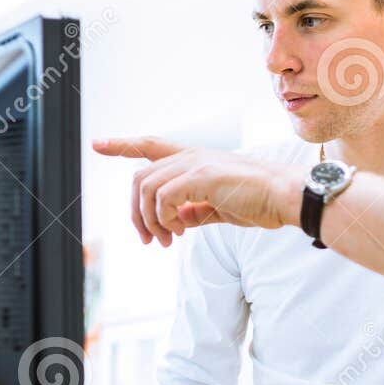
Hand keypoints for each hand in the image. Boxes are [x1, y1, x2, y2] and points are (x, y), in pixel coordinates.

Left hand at [94, 137, 304, 246]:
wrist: (285, 197)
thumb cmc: (259, 203)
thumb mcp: (219, 208)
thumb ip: (195, 211)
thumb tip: (175, 220)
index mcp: (195, 160)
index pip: (151, 145)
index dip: (122, 145)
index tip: (98, 144)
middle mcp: (191, 156)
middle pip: (140, 178)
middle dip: (137, 213)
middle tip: (150, 240)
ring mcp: (195, 164)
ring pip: (147, 188)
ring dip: (150, 220)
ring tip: (167, 240)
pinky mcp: (201, 177)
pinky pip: (164, 198)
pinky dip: (164, 219)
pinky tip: (180, 231)